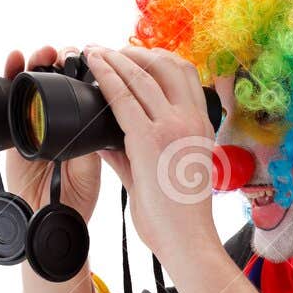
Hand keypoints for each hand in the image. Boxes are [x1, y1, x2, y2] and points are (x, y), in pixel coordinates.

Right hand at [2, 45, 101, 222]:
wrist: (47, 220)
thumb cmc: (74, 201)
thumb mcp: (90, 170)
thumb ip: (89, 145)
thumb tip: (90, 112)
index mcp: (84, 128)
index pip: (84, 89)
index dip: (84, 71)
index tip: (89, 56)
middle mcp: (60, 120)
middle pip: (58, 78)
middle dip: (60, 60)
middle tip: (65, 53)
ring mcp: (35, 121)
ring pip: (34, 81)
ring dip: (37, 61)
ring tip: (44, 53)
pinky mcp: (12, 127)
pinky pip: (9, 95)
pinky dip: (11, 73)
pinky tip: (16, 60)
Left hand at [84, 45, 218, 262]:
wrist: (188, 241)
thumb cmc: (178, 217)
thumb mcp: (162, 175)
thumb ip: (131, 154)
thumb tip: (103, 139)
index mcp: (201, 126)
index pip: (184, 73)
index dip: (156, 57)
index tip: (133, 57)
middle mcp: (191, 120)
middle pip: (165, 64)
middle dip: (133, 52)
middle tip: (108, 51)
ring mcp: (172, 126)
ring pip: (142, 74)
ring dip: (114, 58)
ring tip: (93, 51)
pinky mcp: (150, 139)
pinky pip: (123, 96)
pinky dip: (105, 75)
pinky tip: (91, 65)